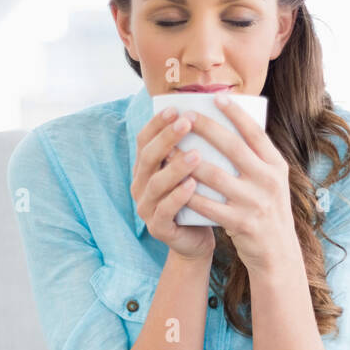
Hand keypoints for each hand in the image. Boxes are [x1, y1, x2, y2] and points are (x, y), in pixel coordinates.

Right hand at [131, 108, 214, 260]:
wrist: (196, 241)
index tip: (176, 108)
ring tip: (197, 154)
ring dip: (177, 167)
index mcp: (145, 169)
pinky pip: (165, 210)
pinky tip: (193, 185)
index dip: (157, 124)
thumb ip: (191, 148)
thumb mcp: (192, 172)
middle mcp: (140, 186)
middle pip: (148, 157)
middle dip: (167, 138)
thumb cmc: (198, 201)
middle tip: (187, 123)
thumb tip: (209, 114)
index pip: (144, 140)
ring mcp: (146, 208)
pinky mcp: (157, 228)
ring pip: (157, 184)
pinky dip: (178, 197)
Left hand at [181, 93, 296, 271]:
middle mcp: (268, 181)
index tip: (217, 98)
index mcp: (277, 166)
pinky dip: (189, 193)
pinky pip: (208, 204)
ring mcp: (255, 202)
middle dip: (206, 128)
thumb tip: (229, 129)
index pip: (255, 133)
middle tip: (185, 116)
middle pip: (232, 147)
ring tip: (170, 148)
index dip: (236, 113)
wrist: (278, 254)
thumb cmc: (268, 212)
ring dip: (188, 159)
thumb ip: (257, 159)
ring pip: (214, 175)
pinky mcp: (241, 223)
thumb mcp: (273, 182)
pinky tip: (173, 183)